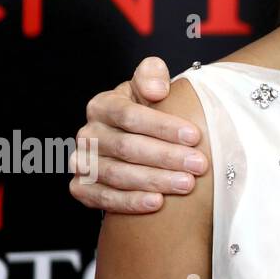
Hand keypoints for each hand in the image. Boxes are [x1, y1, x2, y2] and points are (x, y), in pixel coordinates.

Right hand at [68, 56, 207, 212]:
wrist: (133, 138)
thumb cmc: (147, 110)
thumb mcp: (150, 87)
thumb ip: (152, 76)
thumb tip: (157, 89)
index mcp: (102, 106)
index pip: (130, 115)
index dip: (163, 126)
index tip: (194, 136)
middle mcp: (87, 134)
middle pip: (127, 147)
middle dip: (166, 157)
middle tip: (198, 165)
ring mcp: (81, 162)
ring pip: (117, 174)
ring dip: (154, 181)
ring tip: (186, 184)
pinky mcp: (81, 187)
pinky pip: (103, 198)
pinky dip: (130, 201)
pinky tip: (156, 202)